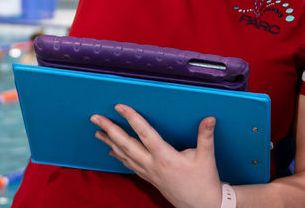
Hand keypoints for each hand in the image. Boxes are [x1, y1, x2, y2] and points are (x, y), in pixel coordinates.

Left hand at [92, 104, 223, 207]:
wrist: (202, 206)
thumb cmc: (204, 182)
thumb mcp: (206, 158)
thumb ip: (205, 136)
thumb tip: (209, 118)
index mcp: (165, 157)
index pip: (145, 134)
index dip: (132, 119)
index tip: (119, 107)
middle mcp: (153, 165)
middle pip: (127, 145)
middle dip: (110, 130)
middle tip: (96, 118)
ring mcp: (149, 173)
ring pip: (125, 156)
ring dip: (110, 142)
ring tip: (98, 132)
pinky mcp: (150, 179)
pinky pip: (130, 165)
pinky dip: (119, 157)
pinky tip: (112, 150)